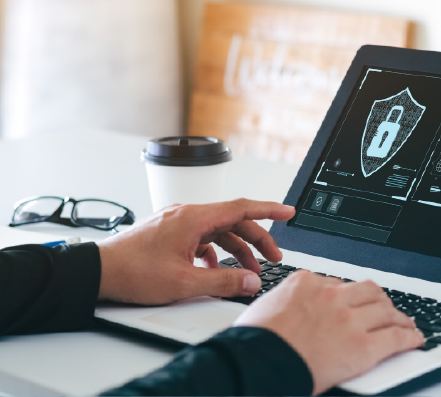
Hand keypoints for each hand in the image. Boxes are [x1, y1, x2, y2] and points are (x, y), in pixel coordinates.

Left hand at [96, 199, 294, 303]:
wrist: (99, 271)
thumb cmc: (133, 271)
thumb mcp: (184, 282)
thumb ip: (223, 282)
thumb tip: (251, 281)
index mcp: (194, 218)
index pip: (242, 207)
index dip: (269, 209)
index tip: (288, 211)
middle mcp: (187, 214)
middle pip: (233, 221)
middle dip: (257, 240)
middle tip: (273, 257)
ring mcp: (178, 222)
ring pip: (218, 231)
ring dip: (235, 250)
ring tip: (246, 272)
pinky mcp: (170, 233)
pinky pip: (201, 238)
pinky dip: (214, 253)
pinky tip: (214, 271)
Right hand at [234, 272, 423, 394]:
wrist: (258, 362)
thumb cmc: (256, 339)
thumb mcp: (265, 305)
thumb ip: (286, 298)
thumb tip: (289, 303)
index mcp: (307, 282)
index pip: (338, 282)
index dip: (349, 294)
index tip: (353, 301)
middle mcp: (331, 295)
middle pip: (367, 290)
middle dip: (378, 299)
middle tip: (383, 307)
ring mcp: (348, 319)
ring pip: (386, 310)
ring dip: (398, 316)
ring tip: (404, 322)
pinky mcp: (362, 346)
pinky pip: (395, 337)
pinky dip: (409, 337)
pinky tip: (414, 338)